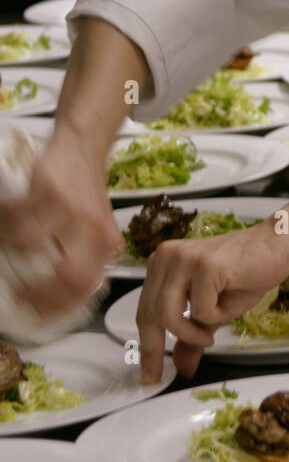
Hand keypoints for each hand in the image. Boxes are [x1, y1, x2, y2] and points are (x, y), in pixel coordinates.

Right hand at [0, 133, 120, 316]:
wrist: (84, 147)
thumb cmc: (86, 191)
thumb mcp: (98, 228)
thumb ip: (90, 256)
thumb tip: (71, 293)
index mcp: (106, 243)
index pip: (87, 287)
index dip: (60, 307)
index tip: (39, 313)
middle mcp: (93, 229)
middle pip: (70, 276)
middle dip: (39, 292)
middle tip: (21, 295)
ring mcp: (71, 208)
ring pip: (30, 244)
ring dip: (13, 248)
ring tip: (10, 244)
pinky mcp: (48, 188)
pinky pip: (16, 216)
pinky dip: (5, 222)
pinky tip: (8, 220)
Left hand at [136, 219, 288, 383]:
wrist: (276, 248)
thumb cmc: (247, 273)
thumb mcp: (214, 311)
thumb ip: (192, 335)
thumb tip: (182, 366)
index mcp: (162, 264)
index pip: (144, 309)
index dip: (147, 345)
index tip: (149, 373)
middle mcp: (167, 257)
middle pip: (150, 314)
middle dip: (159, 349)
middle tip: (178, 370)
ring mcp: (184, 259)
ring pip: (168, 314)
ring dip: (191, 334)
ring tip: (208, 337)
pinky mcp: (205, 265)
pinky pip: (200, 310)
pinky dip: (217, 317)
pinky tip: (228, 306)